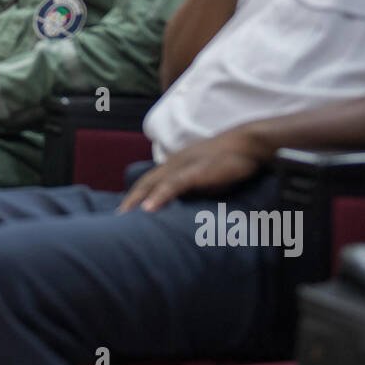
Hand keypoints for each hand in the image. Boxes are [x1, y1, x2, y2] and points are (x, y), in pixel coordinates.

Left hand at [118, 128, 266, 213]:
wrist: (249, 144)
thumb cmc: (229, 162)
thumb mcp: (205, 175)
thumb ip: (191, 188)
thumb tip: (181, 207)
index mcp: (175, 165)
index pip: (148, 182)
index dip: (134, 197)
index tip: (122, 214)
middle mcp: (175, 163)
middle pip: (145, 183)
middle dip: (129, 202)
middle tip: (115, 220)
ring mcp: (185, 165)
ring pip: (155, 183)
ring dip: (137, 201)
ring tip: (124, 217)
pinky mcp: (198, 171)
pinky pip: (175, 184)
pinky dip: (160, 196)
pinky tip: (149, 209)